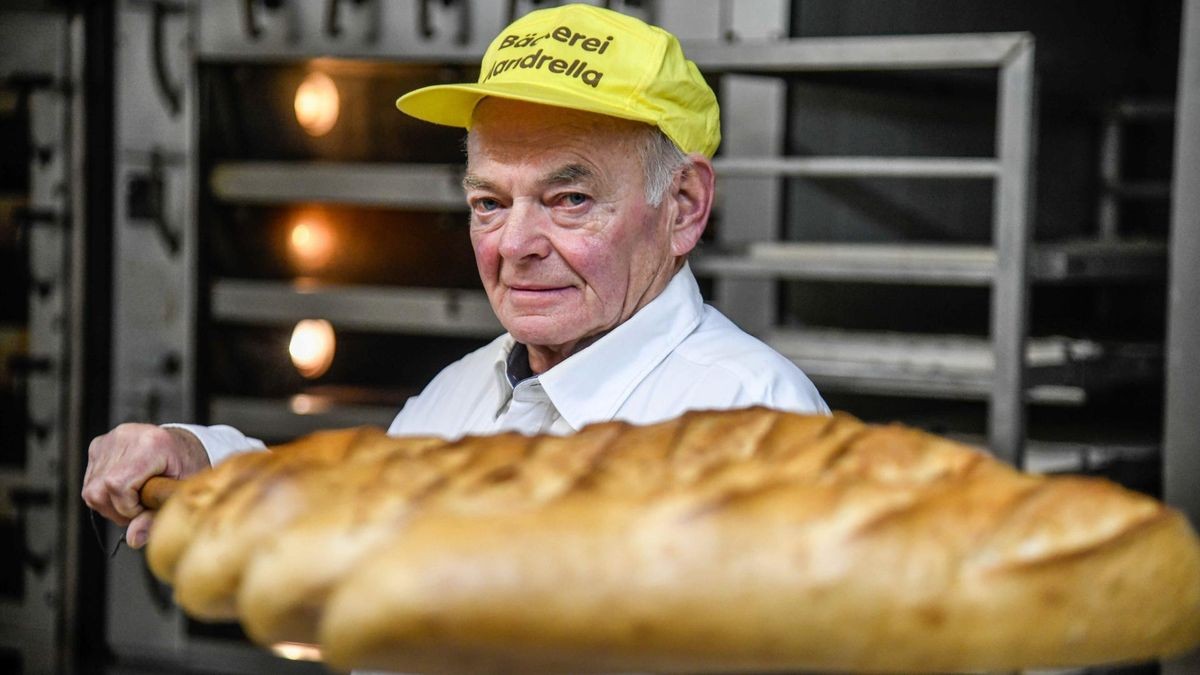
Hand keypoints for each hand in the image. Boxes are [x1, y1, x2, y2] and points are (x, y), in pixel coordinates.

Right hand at [81, 424, 209, 548]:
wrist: (183, 445)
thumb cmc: (187, 466)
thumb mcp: (179, 491)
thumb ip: (155, 515)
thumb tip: (133, 539)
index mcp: (151, 443)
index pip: (117, 485)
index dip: (127, 507)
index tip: (145, 509)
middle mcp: (126, 437)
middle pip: (99, 490)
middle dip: (117, 510)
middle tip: (140, 509)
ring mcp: (110, 440)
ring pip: (91, 489)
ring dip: (110, 504)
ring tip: (135, 499)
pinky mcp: (99, 445)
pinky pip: (90, 482)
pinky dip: (105, 494)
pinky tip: (125, 490)